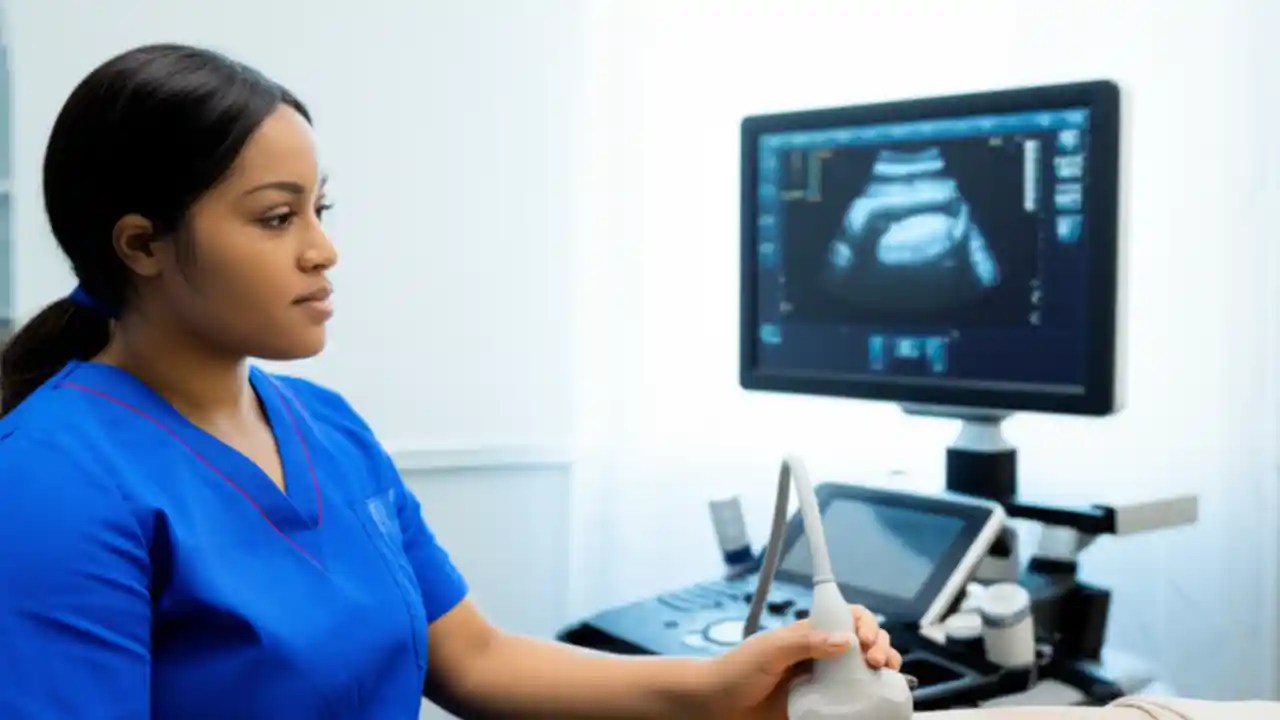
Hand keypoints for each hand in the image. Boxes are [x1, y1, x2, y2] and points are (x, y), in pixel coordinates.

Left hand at [699, 605, 901, 718]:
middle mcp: (821, 656)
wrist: (714, 705)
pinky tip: (876, 704)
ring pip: (862, 674)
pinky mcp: (819, 707)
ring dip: (881, 674)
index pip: (848, 618)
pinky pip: (850, 704)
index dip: (865, 624)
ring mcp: (822, 682)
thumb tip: (846, 640)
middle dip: (880, 647)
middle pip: (864, 645)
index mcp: (810, 634)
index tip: (867, 640)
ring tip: (886, 679)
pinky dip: (868, 702)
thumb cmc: (735, 670)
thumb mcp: (770, 650)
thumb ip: (805, 642)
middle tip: (877, 663)